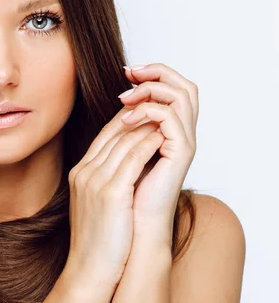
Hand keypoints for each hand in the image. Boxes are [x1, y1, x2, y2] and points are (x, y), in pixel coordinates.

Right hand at [64, 104, 164, 287]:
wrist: (90, 269)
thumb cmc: (99, 241)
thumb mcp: (97, 203)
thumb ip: (108, 179)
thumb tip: (129, 164)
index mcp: (80, 173)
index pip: (104, 136)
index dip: (126, 121)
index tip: (146, 115)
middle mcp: (84, 172)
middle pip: (113, 133)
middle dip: (138, 117)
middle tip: (160, 108)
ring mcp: (94, 181)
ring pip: (124, 141)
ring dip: (146, 126)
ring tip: (166, 118)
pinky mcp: (110, 192)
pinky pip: (133, 158)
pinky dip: (148, 143)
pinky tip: (163, 137)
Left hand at [118, 63, 197, 246]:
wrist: (132, 230)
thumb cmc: (123, 198)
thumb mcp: (119, 154)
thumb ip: (125, 130)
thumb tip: (120, 102)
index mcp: (168, 133)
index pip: (169, 91)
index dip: (149, 76)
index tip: (125, 72)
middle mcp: (180, 135)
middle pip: (183, 86)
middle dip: (156, 73)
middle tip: (129, 72)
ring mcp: (183, 143)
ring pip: (180, 96)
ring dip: (151, 89)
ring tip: (125, 98)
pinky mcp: (182, 153)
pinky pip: (171, 118)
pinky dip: (149, 110)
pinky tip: (127, 118)